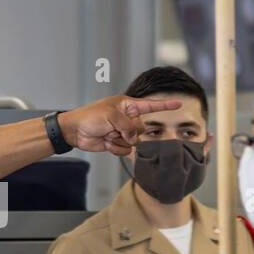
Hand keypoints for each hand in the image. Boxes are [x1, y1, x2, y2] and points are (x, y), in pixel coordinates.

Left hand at [60, 95, 175, 154]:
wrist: (75, 131)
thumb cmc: (90, 117)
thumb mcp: (111, 116)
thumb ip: (127, 126)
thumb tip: (133, 139)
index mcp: (127, 105)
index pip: (150, 105)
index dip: (165, 105)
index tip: (179, 103)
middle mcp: (127, 118)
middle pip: (141, 129)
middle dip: (129, 132)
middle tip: (115, 129)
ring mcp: (122, 131)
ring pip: (134, 142)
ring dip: (120, 141)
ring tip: (107, 135)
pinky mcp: (116, 143)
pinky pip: (125, 150)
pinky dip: (116, 148)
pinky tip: (106, 142)